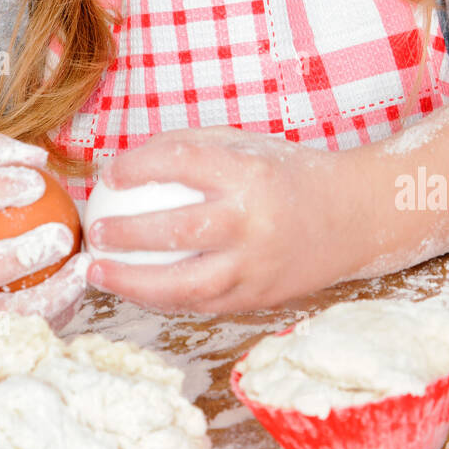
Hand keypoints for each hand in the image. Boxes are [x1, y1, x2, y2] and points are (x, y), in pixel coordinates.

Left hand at [85, 127, 348, 313]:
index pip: (182, 162)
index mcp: (250, 172)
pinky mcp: (258, 297)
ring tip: (97, 272)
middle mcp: (253, 221)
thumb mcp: (247, 145)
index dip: (139, 166)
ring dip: (133, 282)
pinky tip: (134, 289)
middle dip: (128, 234)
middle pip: (179, 230)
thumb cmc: (287, 175)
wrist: (353, 217)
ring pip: (186, 284)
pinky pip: (202, 302)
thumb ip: (191, 148)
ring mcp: (257, 266)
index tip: (109, 174)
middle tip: (95, 231)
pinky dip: (163, 297)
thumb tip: (124, 163)